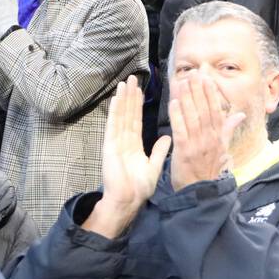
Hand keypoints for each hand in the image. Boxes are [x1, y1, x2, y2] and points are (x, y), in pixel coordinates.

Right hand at [83, 76, 170, 238]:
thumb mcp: (154, 166)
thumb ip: (159, 151)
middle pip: (128, 114)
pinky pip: (113, 124)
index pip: (136, 120)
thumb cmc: (139, 187)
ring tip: (125, 82)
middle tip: (132, 78)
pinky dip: (115, 110)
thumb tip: (167, 137)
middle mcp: (124, 140)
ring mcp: (116, 141)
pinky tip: (116, 98)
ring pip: (121, 115)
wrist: (128, 200)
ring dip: (123, 99)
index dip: (138, 105)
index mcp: (134, 145)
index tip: (139, 91)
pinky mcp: (110, 144)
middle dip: (130, 97)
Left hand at [169, 71, 244, 191]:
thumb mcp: (223, 149)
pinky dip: (177, 115)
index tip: (207, 78)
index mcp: (218, 137)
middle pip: (204, 110)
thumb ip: (228, 129)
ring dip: (188, 98)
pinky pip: (180, 130)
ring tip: (183, 82)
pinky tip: (174, 103)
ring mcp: (197, 144)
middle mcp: (210, 138)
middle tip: (194, 73)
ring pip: (193, 117)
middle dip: (199, 90)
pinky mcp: (184, 151)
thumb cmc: (209, 170)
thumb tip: (239, 115)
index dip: (211, 93)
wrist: (201, 192)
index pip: (215, 110)